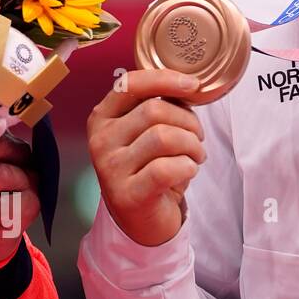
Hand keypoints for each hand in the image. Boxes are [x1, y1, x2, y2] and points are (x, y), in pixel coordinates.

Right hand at [86, 68, 204, 246]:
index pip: (129, 85)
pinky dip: (188, 167)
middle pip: (154, 110)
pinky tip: (187, 171)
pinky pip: (167, 168)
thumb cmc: (146, 170)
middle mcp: (101, 140)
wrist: (139, 219)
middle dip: (188, 121)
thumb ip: (154, 109)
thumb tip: (186, 87)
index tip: (192, 85)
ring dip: (192, 146)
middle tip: (197, 137)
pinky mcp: (128, 193)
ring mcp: (111, 168)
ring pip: (164, 137)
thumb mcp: (141, 134)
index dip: (164, 79)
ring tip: (195, 156)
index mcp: (102, 118)